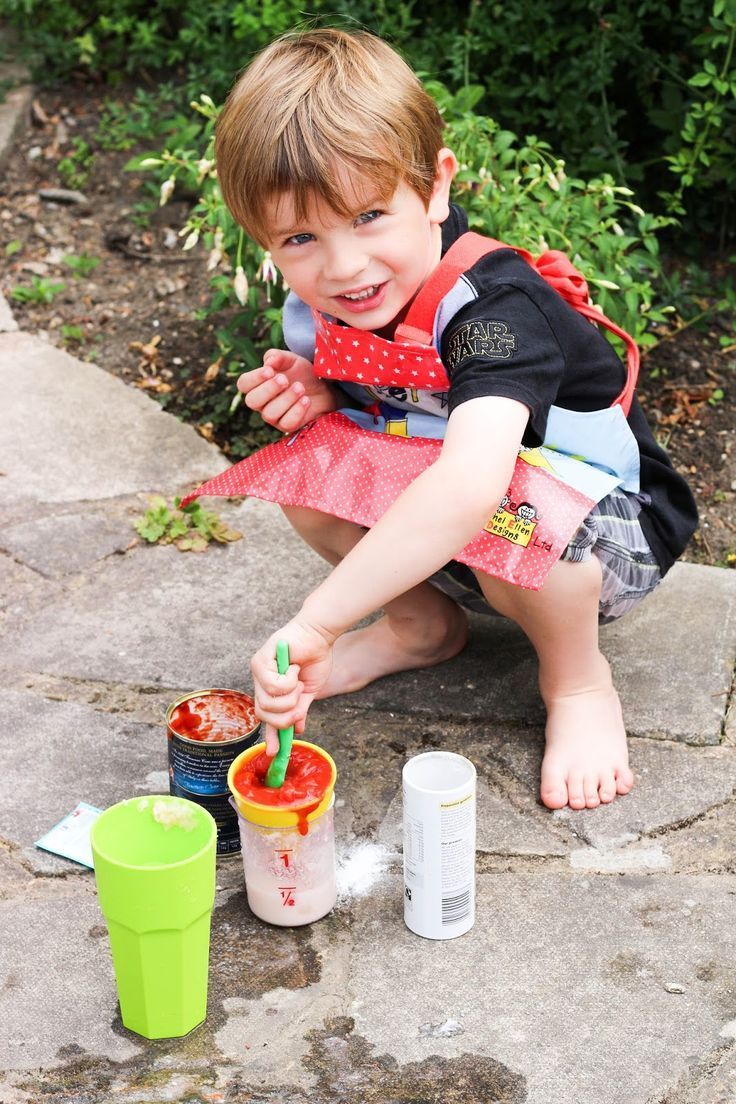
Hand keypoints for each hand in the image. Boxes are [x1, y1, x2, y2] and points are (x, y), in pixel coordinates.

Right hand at [237, 349, 339, 432]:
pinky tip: (306, 400)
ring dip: (286, 399)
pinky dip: (297, 410)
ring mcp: (274, 416)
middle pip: (252, 401)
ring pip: (269, 414)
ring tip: (300, 387)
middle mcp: (262, 402)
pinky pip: (286, 423)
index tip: (270, 371)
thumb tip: (269, 362)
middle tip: (285, 379)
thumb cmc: (302, 374)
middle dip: (268, 389)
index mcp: (258, 385)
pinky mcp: (288, 426)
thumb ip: (279, 357)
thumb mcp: (292, 360)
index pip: (243, 384)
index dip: (254, 378)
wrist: (323, 389)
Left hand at [250, 618, 335, 754]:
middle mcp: (260, 681)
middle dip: (285, 716)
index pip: (265, 717)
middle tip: (299, 704)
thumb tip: (298, 730)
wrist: (319, 635)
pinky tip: (293, 667)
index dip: (270, 735)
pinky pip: (273, 685)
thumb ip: (300, 709)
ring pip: (269, 702)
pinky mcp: (260, 660)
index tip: (274, 753)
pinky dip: (289, 680)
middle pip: (263, 714)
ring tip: (297, 679)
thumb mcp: (309, 691)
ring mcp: (257, 671)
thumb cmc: (314, 658)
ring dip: (290, 696)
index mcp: (270, 689)